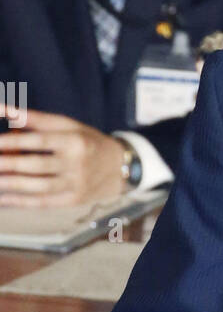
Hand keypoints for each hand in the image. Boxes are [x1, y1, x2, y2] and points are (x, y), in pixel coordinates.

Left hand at [0, 104, 125, 206]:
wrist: (121, 167)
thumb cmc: (88, 142)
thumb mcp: (68, 125)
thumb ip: (36, 119)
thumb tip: (3, 109)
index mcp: (75, 141)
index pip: (38, 141)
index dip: (13, 142)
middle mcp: (76, 164)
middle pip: (36, 165)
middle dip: (8, 165)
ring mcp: (75, 185)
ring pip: (37, 186)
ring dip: (10, 184)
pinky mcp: (73, 201)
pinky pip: (43, 202)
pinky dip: (21, 202)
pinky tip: (4, 198)